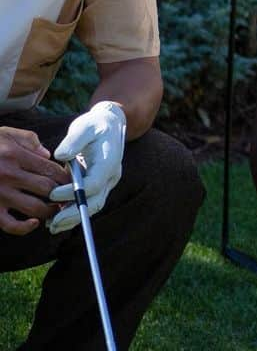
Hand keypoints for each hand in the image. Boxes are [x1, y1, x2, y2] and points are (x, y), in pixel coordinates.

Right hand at [0, 127, 67, 234]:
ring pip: (34, 207)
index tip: (73, 180)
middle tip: (69, 196)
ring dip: (50, 210)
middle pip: (47, 188)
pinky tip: (34, 222)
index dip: (66, 176)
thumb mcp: (5, 133)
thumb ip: (28, 140)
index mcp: (15, 155)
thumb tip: (47, 155)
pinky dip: (25, 227)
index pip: (50, 168)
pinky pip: (11, 225)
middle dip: (63, 193)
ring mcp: (0, 194)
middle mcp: (9, 175)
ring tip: (56, 209)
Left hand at [48, 102, 126, 233]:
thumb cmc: (95, 125)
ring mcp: (106, 182)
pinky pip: (88, 203)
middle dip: (73, 214)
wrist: (109, 125)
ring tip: (52, 226)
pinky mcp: (98, 186)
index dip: (73, 192)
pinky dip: (74, 213)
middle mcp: (110, 176)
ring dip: (73, 218)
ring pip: (92, 206)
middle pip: (95, 201)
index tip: (52, 194)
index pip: (93, 183)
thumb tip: (60, 156)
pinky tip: (57, 219)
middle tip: (53, 223)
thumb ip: (73, 140)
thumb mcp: (84, 127)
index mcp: (109, 161)